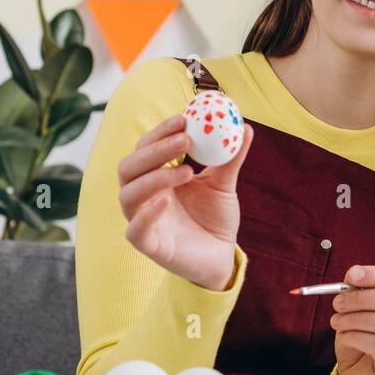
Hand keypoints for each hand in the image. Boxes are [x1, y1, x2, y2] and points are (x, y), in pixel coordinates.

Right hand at [119, 114, 254, 291]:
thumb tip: (245, 127)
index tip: (183, 118)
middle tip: (185, 139)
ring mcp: (142, 220)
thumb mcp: (224, 184)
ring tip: (187, 170)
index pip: (146, 147)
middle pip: (129, 166)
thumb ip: (231, 157)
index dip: (160, 131)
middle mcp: (143, 196)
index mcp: (155, 177)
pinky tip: (167, 202)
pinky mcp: (148, 245)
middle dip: (155, 149)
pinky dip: (147, 214)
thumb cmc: (214, 218)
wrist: (221, 256)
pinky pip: (136, 230)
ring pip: (129, 194)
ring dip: (155, 177)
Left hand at [331, 266, 374, 374]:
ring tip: (337, 322)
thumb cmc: (363, 345)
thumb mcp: (359, 314)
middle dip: (363, 298)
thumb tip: (353, 276)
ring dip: (356, 318)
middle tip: (338, 302)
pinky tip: (344, 337)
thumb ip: (360, 294)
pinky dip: (355, 336)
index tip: (352, 275)